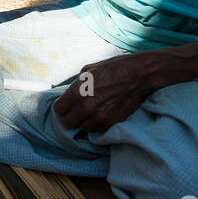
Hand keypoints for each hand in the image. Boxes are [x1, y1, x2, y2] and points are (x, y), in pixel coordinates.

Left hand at [52, 50, 177, 131]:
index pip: (58, 110)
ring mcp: (99, 118)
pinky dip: (97, 124)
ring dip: (84, 121)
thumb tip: (68, 94)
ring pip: (82, 128)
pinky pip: (97, 129)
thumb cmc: (113, 68)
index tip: (66, 105)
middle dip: (70, 117)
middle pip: (67, 123)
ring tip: (91, 111)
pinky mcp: (111, 123)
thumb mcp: (88, 70)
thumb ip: (76, 85)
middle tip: (76, 110)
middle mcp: (86, 107)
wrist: (139, 75)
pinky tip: (101, 114)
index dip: (62, 107)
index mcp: (77, 92)